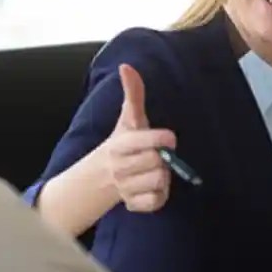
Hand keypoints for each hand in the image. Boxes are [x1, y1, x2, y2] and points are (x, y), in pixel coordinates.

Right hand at [95, 64, 176, 211]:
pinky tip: (150, 187)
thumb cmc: (123, 142)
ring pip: (160, 181)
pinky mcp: (134, 204)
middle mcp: (121, 167)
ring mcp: (126, 188)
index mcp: (121, 145)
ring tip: (151, 170)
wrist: (101, 176)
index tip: (169, 138)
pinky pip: (156, 201)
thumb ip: (132, 94)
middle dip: (162, 158)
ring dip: (162, 176)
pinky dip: (158, 196)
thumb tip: (127, 66)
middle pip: (158, 162)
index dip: (161, 140)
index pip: (145, 142)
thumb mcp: (128, 119)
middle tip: (155, 155)